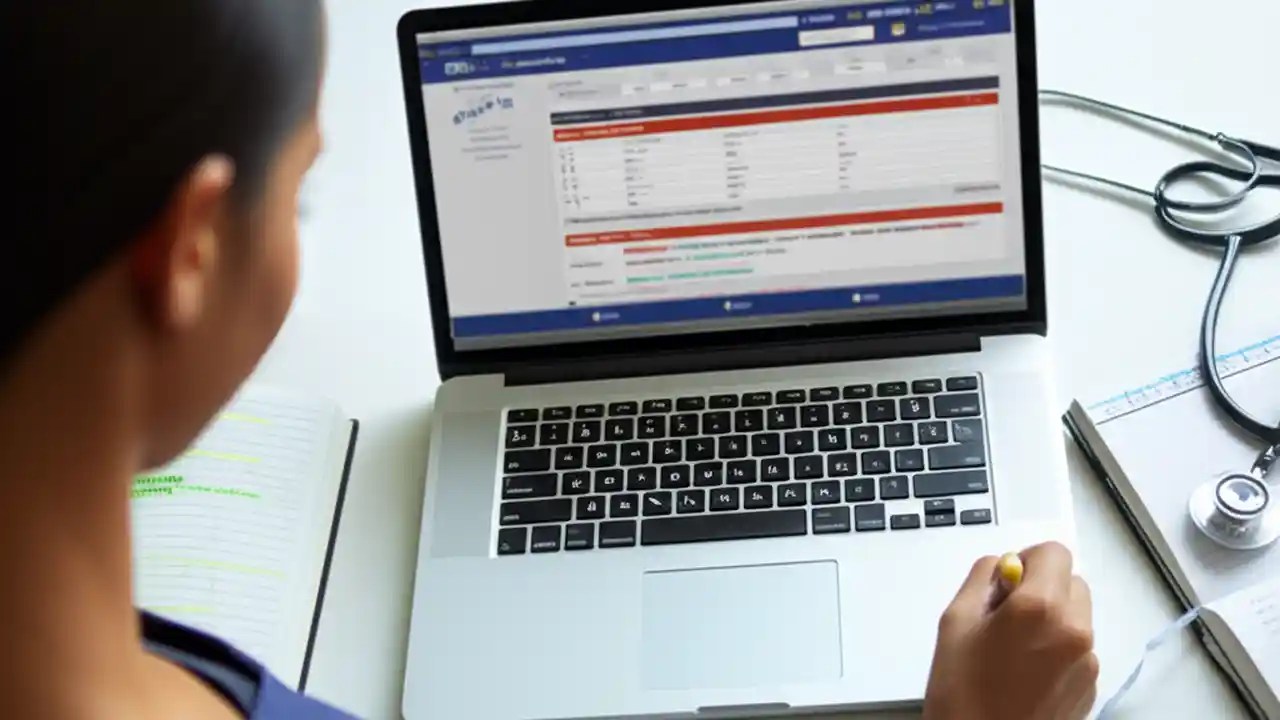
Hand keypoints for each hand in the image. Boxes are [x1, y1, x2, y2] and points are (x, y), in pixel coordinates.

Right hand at [923, 542, 1098, 719]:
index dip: (1029, 559)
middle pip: (1073, 582)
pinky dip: (1059, 647)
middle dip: (1044, 587)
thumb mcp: (955, 621)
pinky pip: (1080, 648)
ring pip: (1078, 616)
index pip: (1054, 553)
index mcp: (1039, 607)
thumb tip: (1002, 568)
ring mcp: (1087, 661)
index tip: (1008, 579)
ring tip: (1016, 646)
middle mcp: (1074, 629)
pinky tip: (1027, 671)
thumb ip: (981, 580)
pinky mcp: (1091, 686)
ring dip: (1054, 617)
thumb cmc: (960, 690)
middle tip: (1009, 612)